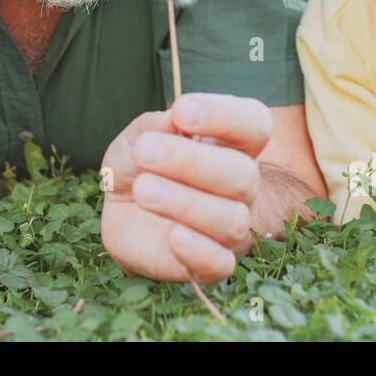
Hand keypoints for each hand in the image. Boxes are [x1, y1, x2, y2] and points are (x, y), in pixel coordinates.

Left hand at [100, 94, 272, 282]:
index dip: (225, 116)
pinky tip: (172, 236)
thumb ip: (154, 127)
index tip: (182, 111)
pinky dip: (199, 250)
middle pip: (243, 173)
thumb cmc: (138, 164)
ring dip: (184, 202)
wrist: (120, 209)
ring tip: (143, 189)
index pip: (254, 124)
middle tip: (145, 151)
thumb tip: (172, 121)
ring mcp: (230, 225)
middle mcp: (241, 184)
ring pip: (232, 219)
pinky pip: (221, 263)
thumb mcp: (136, 137)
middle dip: (191, 161)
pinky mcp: (211, 262)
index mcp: (232, 143)